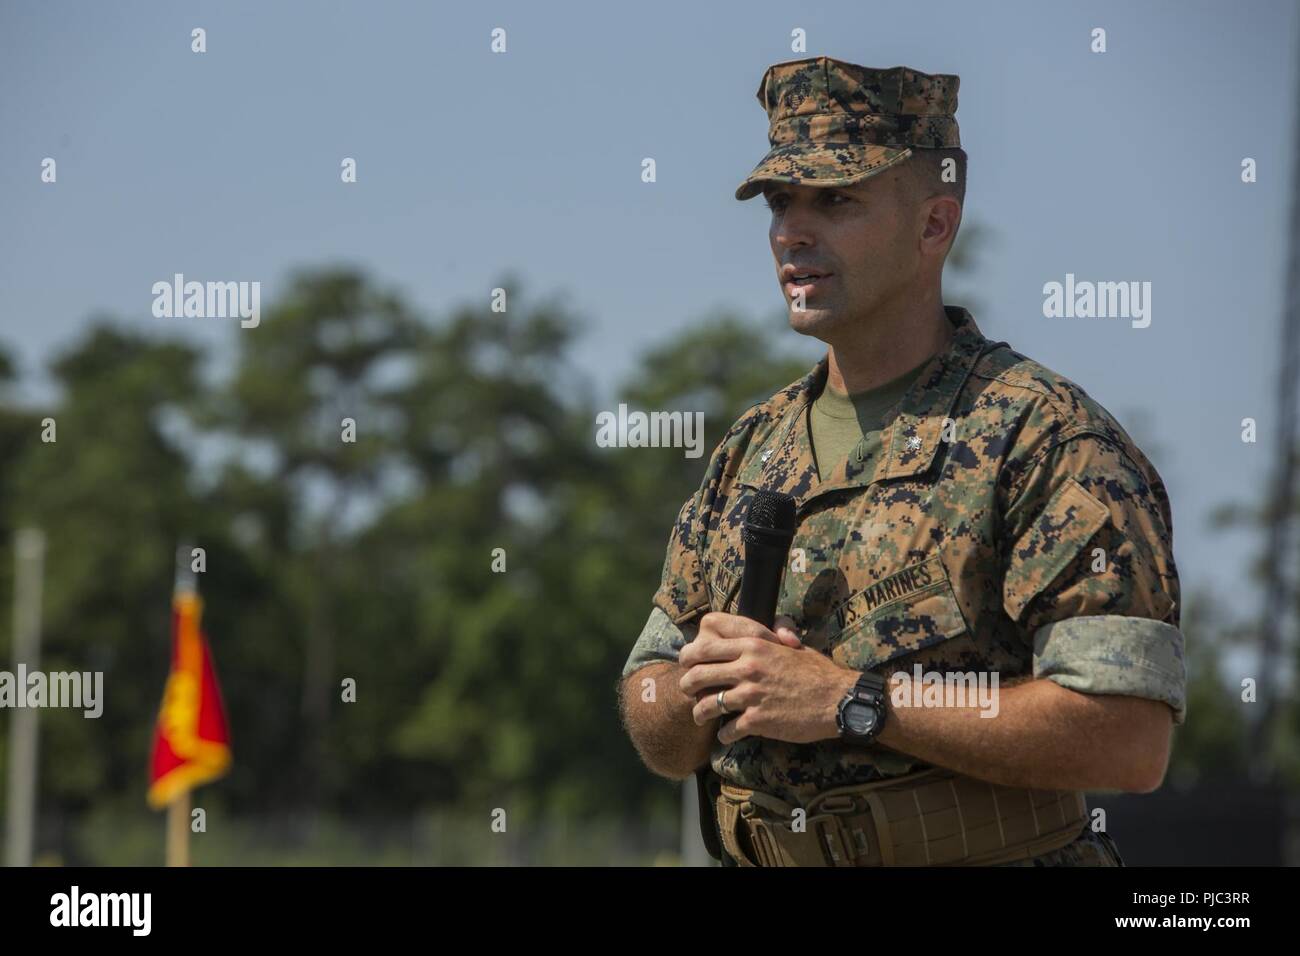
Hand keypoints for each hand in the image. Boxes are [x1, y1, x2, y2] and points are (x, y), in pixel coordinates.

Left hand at [678, 611, 858, 744]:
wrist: (838, 699)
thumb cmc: (816, 671)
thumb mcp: (789, 645)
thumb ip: (764, 639)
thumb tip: (749, 637)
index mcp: (753, 645)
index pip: (705, 646)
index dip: (690, 656)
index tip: (688, 664)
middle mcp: (747, 667)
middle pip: (697, 674)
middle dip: (687, 684)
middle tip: (687, 690)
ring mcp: (751, 694)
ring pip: (707, 704)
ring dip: (699, 712)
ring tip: (700, 716)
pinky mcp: (758, 720)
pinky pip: (727, 729)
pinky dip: (724, 734)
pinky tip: (727, 735)